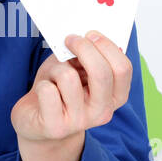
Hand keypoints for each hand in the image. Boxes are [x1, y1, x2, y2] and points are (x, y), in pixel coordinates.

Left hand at [11, 30, 133, 144]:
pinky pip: (47, 91)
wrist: (38, 121)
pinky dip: (42, 84)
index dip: (106, 46)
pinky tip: (43, 92)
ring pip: (68, 77)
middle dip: (84, 48)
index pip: (122, 69)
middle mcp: (102, 112)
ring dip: (56, 68)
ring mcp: (80, 121)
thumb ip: (86, 56)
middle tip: (70, 39)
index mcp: (114, 97)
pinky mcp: (56, 127)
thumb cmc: (59, 90)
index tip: (90, 34)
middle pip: (101, 72)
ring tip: (53, 76)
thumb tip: (86, 36)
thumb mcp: (77, 70)